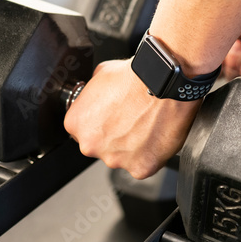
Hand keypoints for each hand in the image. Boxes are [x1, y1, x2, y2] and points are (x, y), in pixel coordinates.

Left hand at [64, 59, 199, 179]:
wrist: (164, 83)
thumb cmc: (135, 77)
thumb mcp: (101, 74)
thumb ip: (91, 93)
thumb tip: (95, 96)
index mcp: (76, 123)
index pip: (81, 130)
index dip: (99, 123)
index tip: (111, 117)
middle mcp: (91, 145)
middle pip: (100, 147)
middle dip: (113, 138)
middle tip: (130, 121)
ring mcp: (115, 159)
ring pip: (121, 158)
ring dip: (131, 147)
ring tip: (145, 126)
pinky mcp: (139, 167)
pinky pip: (142, 165)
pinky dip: (149, 154)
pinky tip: (154, 136)